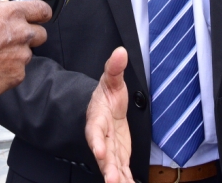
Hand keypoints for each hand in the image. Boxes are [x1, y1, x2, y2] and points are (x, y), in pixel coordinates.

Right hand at [0, 0, 50, 99]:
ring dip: (16, 55)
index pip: (43, 10)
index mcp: (14, 14)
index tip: (39, 18)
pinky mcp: (17, 75)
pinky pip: (18, 72)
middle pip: (41, 34)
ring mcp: (22, 55)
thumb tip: (4, 2)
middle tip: (11, 41)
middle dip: (30, 37)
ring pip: (27, 54)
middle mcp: (23, 33)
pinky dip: (8, 72)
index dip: (42, 14)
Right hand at [85, 48, 132, 182]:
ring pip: (112, 167)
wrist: (104, 107)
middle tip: (113, 180)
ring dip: (117, 178)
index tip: (99, 150)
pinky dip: (127, 180)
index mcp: (97, 119)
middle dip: (108, 168)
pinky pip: (122, 171)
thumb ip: (115, 68)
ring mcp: (110, 149)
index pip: (94, 131)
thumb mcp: (112, 80)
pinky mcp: (119, 157)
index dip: (96, 141)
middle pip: (103, 155)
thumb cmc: (106, 95)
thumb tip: (120, 52)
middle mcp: (101, 137)